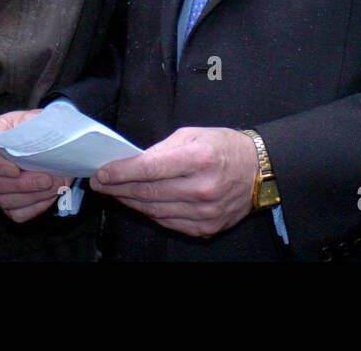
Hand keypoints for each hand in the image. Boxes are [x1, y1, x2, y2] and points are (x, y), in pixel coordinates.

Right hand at [0, 110, 72, 221]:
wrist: (52, 144)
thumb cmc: (36, 128)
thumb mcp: (34, 118)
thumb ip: (31, 122)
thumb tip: (30, 126)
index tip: (15, 169)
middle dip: (22, 184)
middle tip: (46, 179)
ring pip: (5, 201)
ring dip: (32, 195)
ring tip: (55, 184)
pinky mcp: (8, 205)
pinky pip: (18, 213)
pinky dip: (36, 206)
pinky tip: (51, 194)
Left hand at [89, 126, 256, 237]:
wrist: (259, 170)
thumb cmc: (225, 147)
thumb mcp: (193, 134)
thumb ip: (162, 149)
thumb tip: (133, 163)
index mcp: (198, 158)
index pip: (148, 168)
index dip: (120, 172)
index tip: (102, 172)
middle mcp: (202, 187)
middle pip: (147, 192)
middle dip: (118, 187)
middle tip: (102, 183)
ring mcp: (204, 211)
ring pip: (154, 210)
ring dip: (131, 202)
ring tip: (117, 192)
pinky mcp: (206, 227)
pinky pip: (169, 223)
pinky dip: (151, 213)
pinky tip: (142, 204)